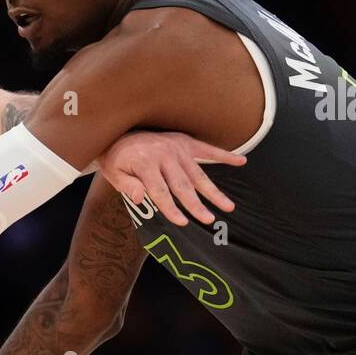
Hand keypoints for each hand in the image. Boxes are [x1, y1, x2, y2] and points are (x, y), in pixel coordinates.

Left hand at [98, 130, 244, 226]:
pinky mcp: (185, 142)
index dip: (171, 208)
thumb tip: (139, 198)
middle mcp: (164, 154)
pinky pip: (208, 149)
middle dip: (196, 204)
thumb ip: (127, 186)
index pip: (160, 191)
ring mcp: (177, 148)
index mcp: (145, 163)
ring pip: (198, 174)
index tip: (182, 222)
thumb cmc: (118, 160)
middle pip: (182, 185)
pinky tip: (241, 162)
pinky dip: (225, 155)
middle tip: (209, 219)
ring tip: (228, 206)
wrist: (120, 132)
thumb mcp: (114, 173)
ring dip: (213, 191)